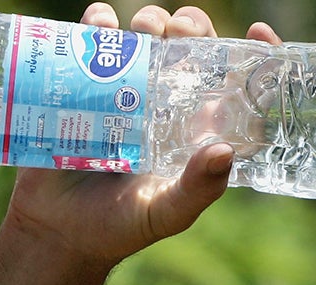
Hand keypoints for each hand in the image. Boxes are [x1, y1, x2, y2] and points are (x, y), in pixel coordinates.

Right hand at [0, 4, 282, 270]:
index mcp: (195, 129)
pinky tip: (101, 24)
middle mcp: (165, 104)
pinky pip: (92, 40)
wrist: (58, 231)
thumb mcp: (166, 212)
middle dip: (191, 27)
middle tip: (181, 31)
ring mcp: (124, 90)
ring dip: (149, 21)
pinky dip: (98, 22)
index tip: (257, 30)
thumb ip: (198, 189)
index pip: (234, 85)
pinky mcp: (82, 84)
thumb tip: (224, 151)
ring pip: (145, 36)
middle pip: (189, 48)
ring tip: (145, 31)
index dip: (253, 55)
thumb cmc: (122, 226)